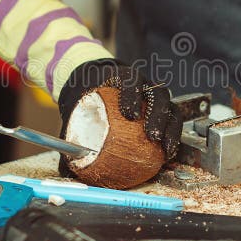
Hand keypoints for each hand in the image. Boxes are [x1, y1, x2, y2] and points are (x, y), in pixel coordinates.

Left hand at [59, 59, 182, 159]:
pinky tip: (168, 154)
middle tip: (151, 135)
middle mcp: (144, 84)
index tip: (129, 114)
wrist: (99, 86)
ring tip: (165, 147)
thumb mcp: (80, 111)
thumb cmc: (90, 101)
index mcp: (123, 77)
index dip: (132, 95)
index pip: (130, 80)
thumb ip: (75, 133)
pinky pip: (173, 121)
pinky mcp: (163, 108)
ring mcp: (156, 96)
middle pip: (157, 94)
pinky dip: (173, 136)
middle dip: (157, 115)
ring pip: (170, 107)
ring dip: (169, 127)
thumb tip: (68, 163)